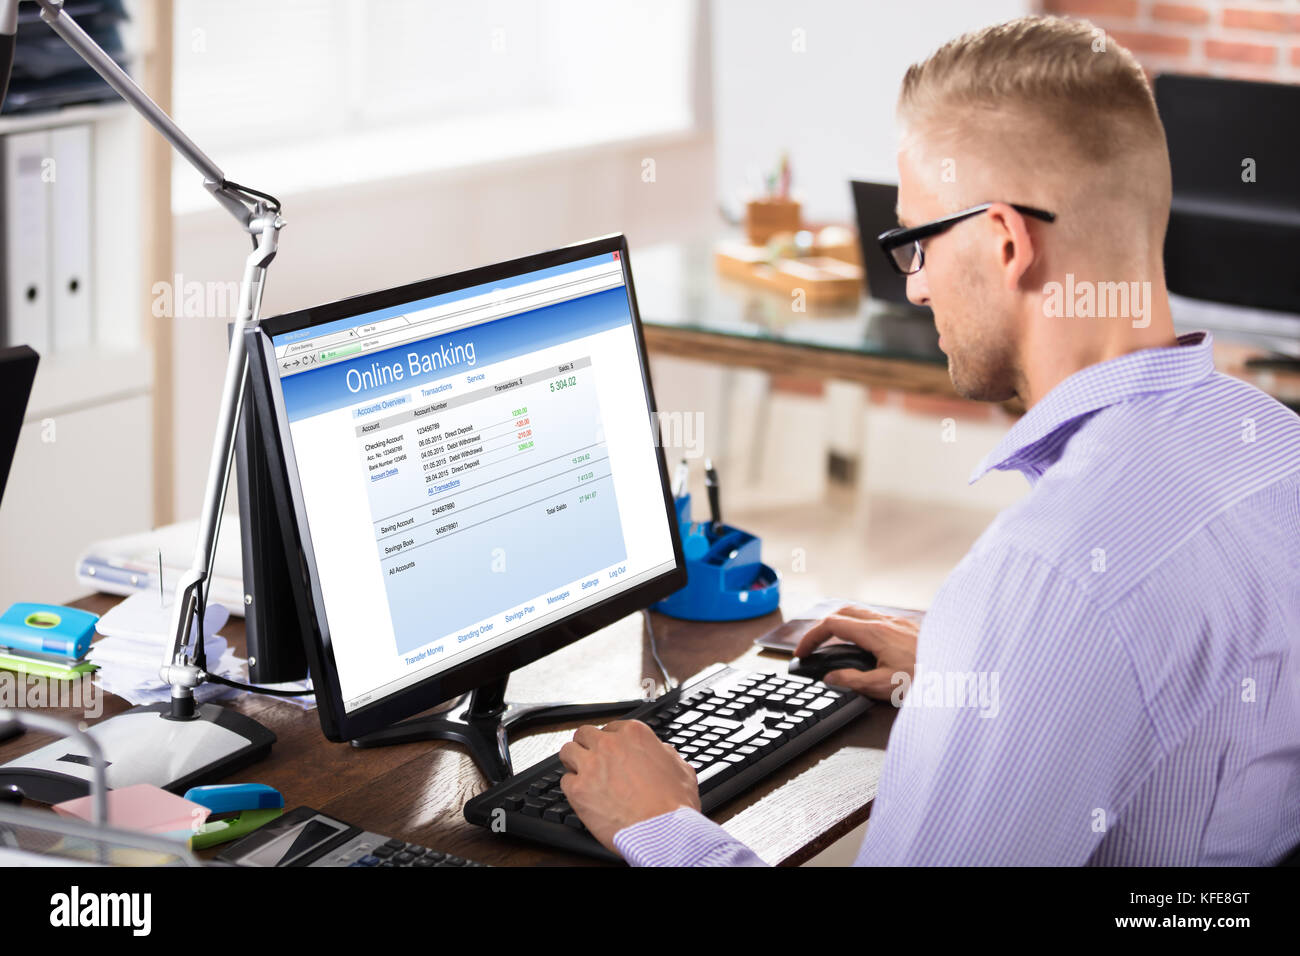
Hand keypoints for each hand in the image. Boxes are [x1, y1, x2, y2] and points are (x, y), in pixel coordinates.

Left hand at [558, 720, 700, 854]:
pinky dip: (572, 788)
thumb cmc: (675, 805)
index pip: (611, 727)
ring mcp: (591, 766)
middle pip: (585, 734)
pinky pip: (564, 780)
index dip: (610, 741)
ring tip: (579, 773)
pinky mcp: (578, 789)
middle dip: (587, 746)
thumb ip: (667, 754)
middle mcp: (609, 744)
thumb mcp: (682, 769)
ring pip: (567, 751)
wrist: (663, 831)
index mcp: (634, 734)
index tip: (610, 752)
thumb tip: (662, 752)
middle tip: (591, 759)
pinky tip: (582, 795)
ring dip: (573, 761)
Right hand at [793, 605, 920, 700]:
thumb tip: (831, 677)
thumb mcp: (884, 686)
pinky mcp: (912, 629)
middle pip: (844, 611)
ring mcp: (901, 623)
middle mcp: (887, 622)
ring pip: (863, 614)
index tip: (801, 652)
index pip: (831, 624)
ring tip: (838, 645)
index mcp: (875, 632)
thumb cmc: (930, 680)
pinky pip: (880, 620)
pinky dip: (864, 629)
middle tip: (815, 644)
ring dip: (845, 625)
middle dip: (824, 626)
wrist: (965, 674)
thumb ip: (852, 681)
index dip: (811, 637)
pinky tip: (870, 647)